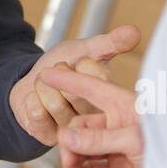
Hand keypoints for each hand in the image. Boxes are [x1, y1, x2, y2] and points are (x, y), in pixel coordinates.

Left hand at [8, 24, 140, 145]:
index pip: (99, 77)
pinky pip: (37, 113)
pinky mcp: (49, 137)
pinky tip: (36, 100)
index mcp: (109, 99)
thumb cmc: (62, 66)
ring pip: (55, 103)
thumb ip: (109, 44)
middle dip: (60, 75)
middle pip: (75, 93)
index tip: (76, 62)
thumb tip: (135, 30)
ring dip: (43, 86)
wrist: (32, 82)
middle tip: (58, 73)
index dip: (81, 64)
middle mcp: (94, 119)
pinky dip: (31, 99)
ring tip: (46, 87)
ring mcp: (71, 131)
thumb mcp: (84, 51)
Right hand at [39, 65, 143, 167]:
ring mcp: (117, 148)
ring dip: (73, 159)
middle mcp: (119, 124)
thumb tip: (64, 136)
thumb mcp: (132, 140)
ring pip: (82, 148)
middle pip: (81, 125)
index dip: (68, 81)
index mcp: (125, 106)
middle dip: (69, 140)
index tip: (45, 75)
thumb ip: (97, 138)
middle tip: (68, 157)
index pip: (91, 88)